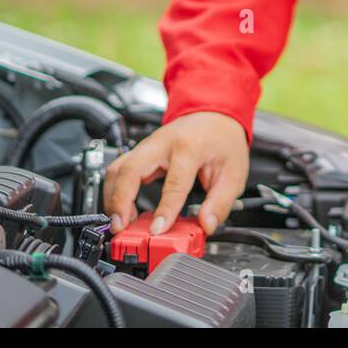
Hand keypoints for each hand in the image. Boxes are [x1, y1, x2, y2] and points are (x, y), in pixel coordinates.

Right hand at [104, 111, 248, 235]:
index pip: (173, 183)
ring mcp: (148, 145)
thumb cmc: (223, 140)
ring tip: (120, 222)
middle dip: (120, 201)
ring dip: (113, 197)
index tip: (157, 231)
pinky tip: (123, 208)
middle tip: (121, 227)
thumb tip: (206, 225)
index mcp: (189, 147)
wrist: (214, 116)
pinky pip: (119, 169)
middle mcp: (163, 142)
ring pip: (118, 168)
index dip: (165, 210)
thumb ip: (221, 202)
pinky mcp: (141, 150)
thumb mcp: (234, 172)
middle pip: (130, 170)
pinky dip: (115, 190)